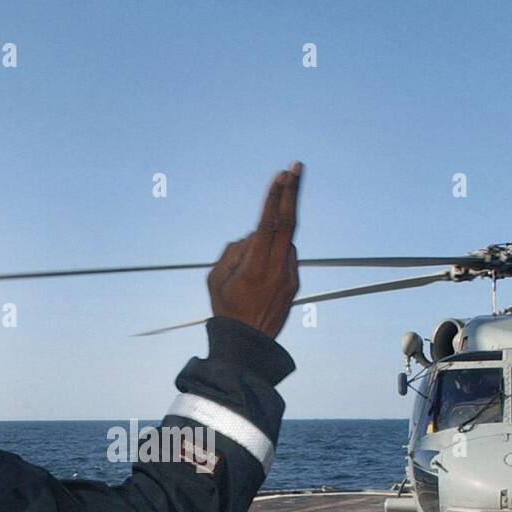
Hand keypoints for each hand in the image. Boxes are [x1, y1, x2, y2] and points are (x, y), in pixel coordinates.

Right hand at [207, 162, 301, 339]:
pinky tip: (259, 277)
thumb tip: (253, 236)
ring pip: (283, 242)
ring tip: (250, 271)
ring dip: (271, 239)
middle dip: (293, 192)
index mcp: (256, 267)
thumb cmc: (226, 310)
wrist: (248, 344)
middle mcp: (278, 269)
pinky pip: (284, 257)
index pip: (269, 224)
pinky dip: (274, 254)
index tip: (282, 175)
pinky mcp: (295, 282)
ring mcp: (289, 275)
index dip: (276, 197)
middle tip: (296, 166)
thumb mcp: (215, 279)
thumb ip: (233, 251)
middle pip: (289, 222)